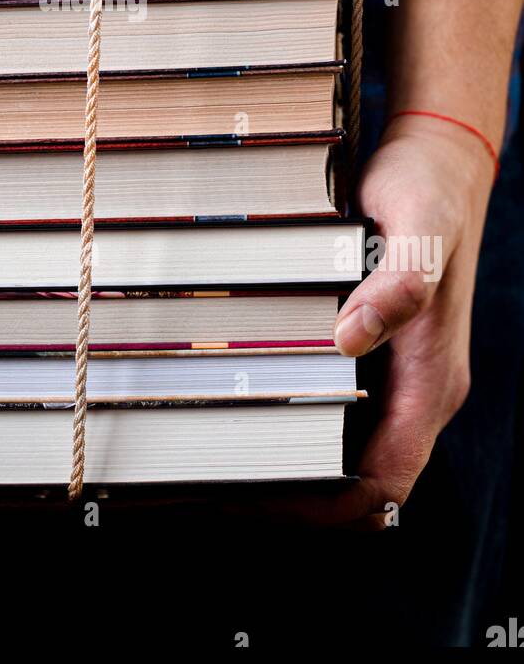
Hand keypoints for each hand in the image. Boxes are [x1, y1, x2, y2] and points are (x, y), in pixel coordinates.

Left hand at [233, 114, 494, 528]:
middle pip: (361, 476)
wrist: (440, 157)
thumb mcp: (418, 228)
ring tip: (222, 439)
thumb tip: (351, 339)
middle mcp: (418, 385)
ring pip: (348, 445)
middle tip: (221, 470)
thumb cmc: (430, 192)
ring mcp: (398, 370)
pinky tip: (248, 393)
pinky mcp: (374, 347)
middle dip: (297, 488)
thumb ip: (397, 285)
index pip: (387, 481)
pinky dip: (297, 413)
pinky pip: (338, 404)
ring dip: (293, 453)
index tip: (260, 493)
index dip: (328, 506)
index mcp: (433, 377)